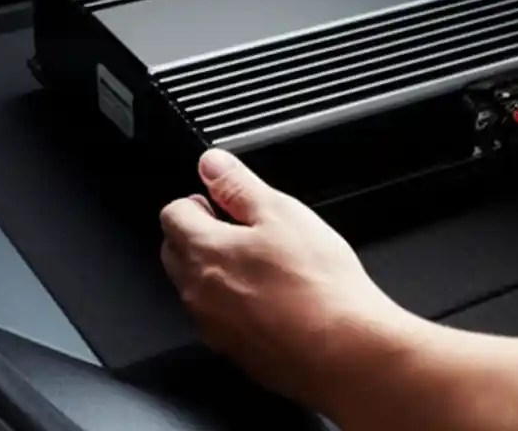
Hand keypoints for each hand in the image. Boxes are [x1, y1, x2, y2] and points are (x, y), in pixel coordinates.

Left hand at [160, 149, 408, 408]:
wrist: (345, 352)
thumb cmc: (319, 286)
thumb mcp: (281, 213)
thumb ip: (238, 185)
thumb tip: (211, 164)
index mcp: (204, 251)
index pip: (172, 215)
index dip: (196, 201)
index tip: (217, 201)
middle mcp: (197, 293)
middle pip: (176, 253)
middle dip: (198, 235)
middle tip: (239, 229)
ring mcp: (213, 328)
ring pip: (196, 289)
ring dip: (215, 271)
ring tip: (262, 265)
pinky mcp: (234, 353)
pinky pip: (219, 320)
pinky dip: (234, 306)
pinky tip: (272, 300)